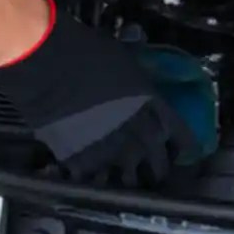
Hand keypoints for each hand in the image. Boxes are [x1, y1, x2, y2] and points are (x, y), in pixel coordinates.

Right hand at [0, 0, 195, 185]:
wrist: (47, 64)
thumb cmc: (87, 52)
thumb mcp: (127, 62)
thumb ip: (139, 83)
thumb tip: (142, 86)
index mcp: (154, 108)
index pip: (184, 139)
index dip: (185, 150)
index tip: (184, 155)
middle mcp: (139, 135)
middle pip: (159, 166)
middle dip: (158, 170)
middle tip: (152, 172)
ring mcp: (111, 152)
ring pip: (129, 182)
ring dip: (127, 180)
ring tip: (122, 179)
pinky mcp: (82, 162)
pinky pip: (94, 180)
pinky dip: (93, 178)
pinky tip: (89, 174)